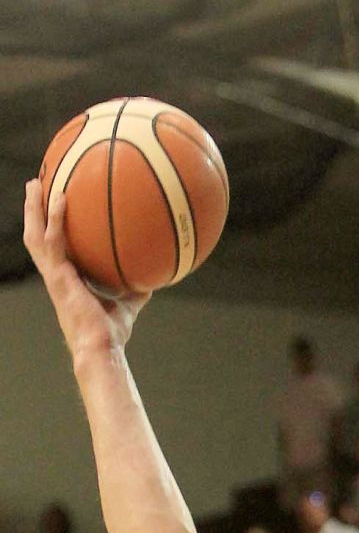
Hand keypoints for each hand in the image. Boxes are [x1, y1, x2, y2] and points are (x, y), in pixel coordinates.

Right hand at [23, 179, 149, 362]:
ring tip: (34, 183)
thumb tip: (152, 280)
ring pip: (35, 235)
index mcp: (66, 281)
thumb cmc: (111, 336)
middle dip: (33, 212)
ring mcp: (53, 276)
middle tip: (35, 186)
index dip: (49, 230)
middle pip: (36, 237)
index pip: (53, 250)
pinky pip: (52, 241)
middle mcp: (55, 276)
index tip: (53, 209)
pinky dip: (54, 218)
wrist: (100, 349)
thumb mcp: (126, 307)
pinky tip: (60, 197)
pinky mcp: (57, 277)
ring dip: (33, 208)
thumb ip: (134, 292)